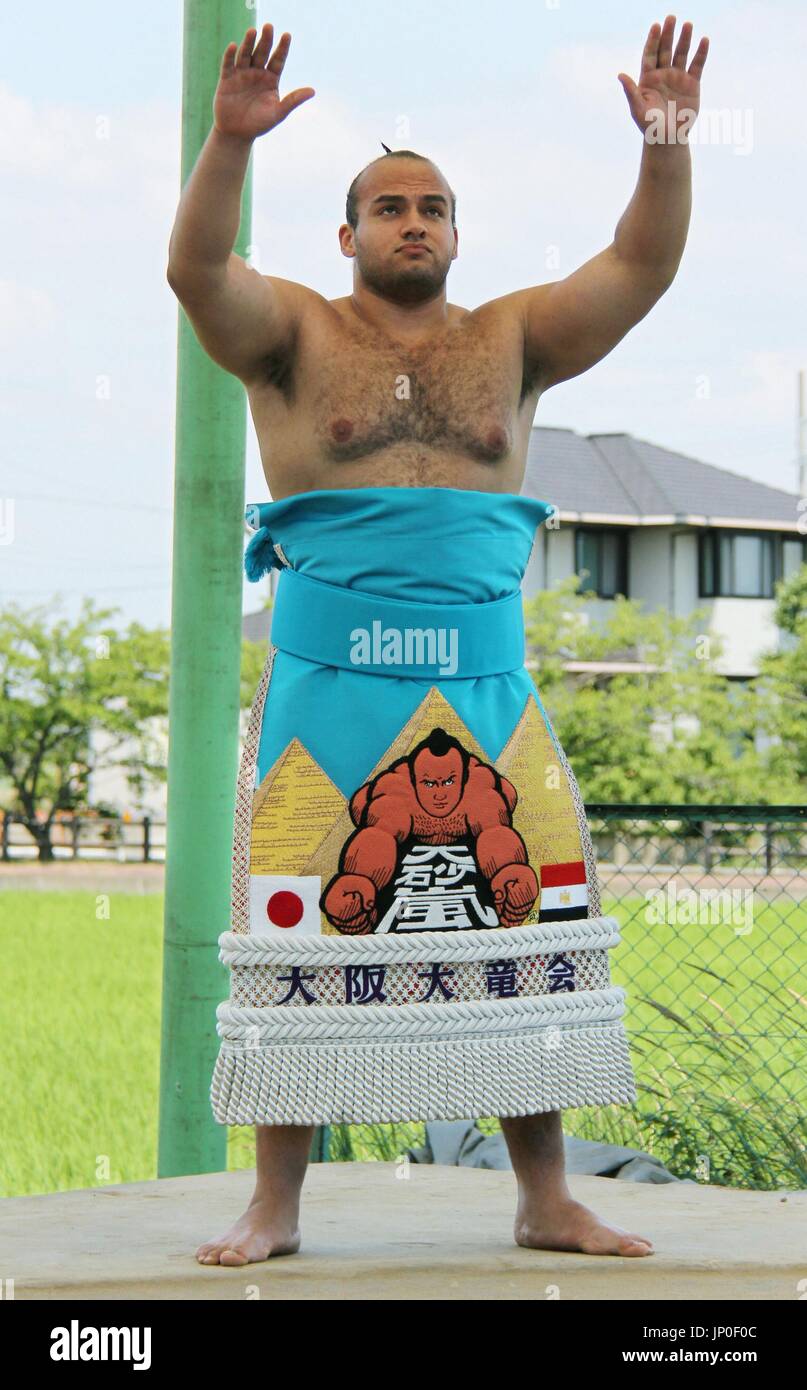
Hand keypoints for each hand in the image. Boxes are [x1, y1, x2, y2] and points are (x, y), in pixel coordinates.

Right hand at [213, 23, 314, 141]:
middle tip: (269, 26)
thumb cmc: (259, 124)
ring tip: (252, 31)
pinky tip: (234, 46)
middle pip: (262, 52)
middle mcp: (257, 73)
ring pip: (246, 55)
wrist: (237, 134)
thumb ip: (293, 100)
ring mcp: (242, 74)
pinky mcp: (227, 78)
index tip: (287, 35)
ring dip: (248, 43)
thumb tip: (313, 91)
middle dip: (266, 40)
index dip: (282, 48)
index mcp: (271, 79)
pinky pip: (228, 64)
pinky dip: (230, 55)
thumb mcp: (278, 113)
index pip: (278, 60)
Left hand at [618, 15, 708, 141]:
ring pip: (681, 54)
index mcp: (648, 78)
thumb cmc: (649, 126)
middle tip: (671, 17)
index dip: (652, 40)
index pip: (650, 54)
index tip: (656, 26)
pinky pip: (697, 65)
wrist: (668, 139)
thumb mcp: (638, 110)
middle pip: (665, 50)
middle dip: (668, 34)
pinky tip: (704, 41)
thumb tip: (620, 75)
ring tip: (688, 25)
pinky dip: (701, 53)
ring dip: (685, 39)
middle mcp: (663, 74)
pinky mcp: (692, 83)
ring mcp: (678, 77)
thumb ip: (631, 92)